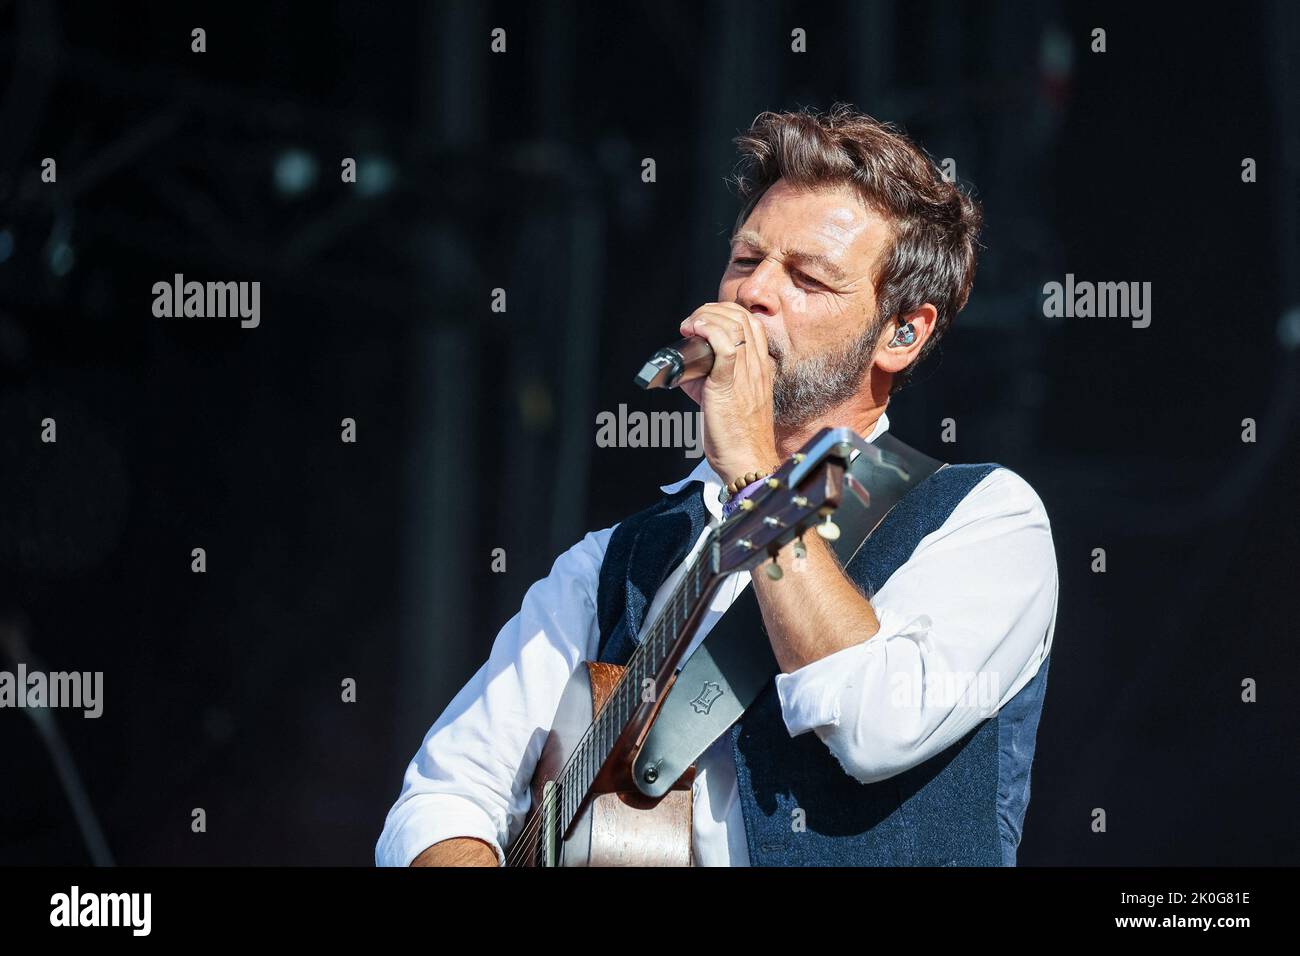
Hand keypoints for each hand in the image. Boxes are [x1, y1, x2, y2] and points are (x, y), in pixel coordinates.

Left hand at [677, 302, 780, 487]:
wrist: (746, 460)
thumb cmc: (736, 436)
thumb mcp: (728, 399)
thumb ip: (711, 378)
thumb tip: (686, 368)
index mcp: (759, 368)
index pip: (751, 323)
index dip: (725, 313)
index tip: (704, 322)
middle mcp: (756, 366)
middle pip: (742, 317)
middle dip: (712, 310)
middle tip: (691, 323)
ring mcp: (746, 374)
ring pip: (734, 324)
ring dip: (706, 317)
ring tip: (689, 327)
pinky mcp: (729, 384)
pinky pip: (725, 346)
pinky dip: (708, 330)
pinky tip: (694, 332)